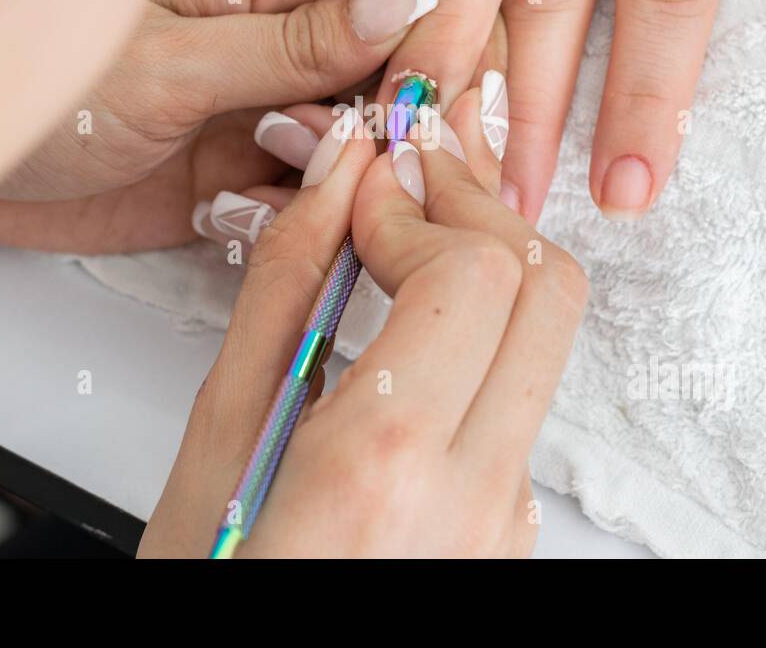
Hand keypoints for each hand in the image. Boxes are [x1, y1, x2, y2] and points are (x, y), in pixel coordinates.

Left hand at [0, 0, 428, 252]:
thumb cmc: (22, 77)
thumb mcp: (169, 61)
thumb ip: (295, 41)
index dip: (441, 29)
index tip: (442, 93)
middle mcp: (272, 32)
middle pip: (394, 64)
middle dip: (393, 119)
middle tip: (359, 160)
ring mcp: (260, 105)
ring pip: (360, 140)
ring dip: (337, 176)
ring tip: (269, 184)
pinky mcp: (241, 174)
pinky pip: (310, 199)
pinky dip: (291, 220)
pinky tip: (229, 215)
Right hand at [139, 84, 586, 556]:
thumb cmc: (220, 585)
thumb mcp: (220, 439)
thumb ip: (285, 292)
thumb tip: (334, 183)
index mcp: (385, 464)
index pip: (472, 273)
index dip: (418, 200)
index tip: (364, 180)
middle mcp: (473, 494)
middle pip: (545, 291)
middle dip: (475, 209)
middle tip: (406, 181)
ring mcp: (504, 518)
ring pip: (541, 342)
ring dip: (481, 267)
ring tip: (400, 241)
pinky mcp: (508, 528)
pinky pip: (516, 401)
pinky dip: (474, 337)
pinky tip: (410, 327)